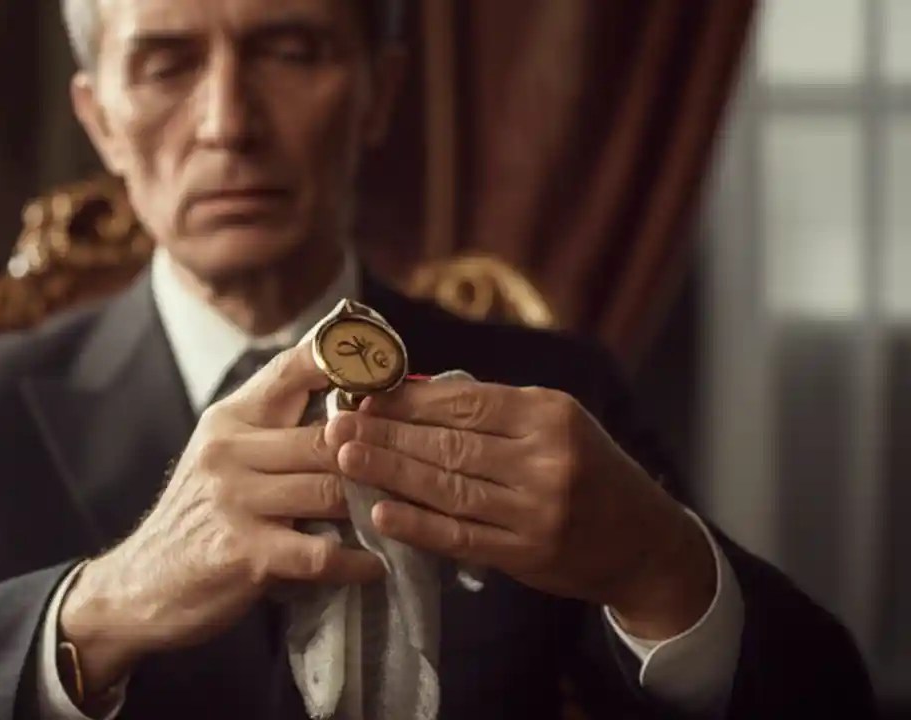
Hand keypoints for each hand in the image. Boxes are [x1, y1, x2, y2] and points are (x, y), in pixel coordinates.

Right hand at [60, 344, 384, 694]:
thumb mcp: (222, 457)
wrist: (140, 585)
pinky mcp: (245, 552)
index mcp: (229, 419)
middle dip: (374, 454)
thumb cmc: (198, 518)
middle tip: (415, 467)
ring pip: (330, 489)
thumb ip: (273, 430)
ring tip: (404, 515)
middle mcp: (229, 451)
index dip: (345, 360)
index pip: (291, 369)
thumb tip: (350, 406)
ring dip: (373, 507)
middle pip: (327, 437)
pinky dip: (357, 561)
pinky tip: (375, 565)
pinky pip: (322, 552)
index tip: (388, 366)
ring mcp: (235, 501)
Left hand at [325, 379, 715, 639]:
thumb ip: (488, 410)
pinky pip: (461, 537)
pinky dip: (417, 525)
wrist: (643, 541)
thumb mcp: (554, 423)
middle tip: (335, 425)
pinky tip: (379, 512)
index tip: (363, 396)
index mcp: (550, 415)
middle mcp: (546, 459)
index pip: (466, 401)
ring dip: (390, 472)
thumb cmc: (587, 469)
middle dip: (387, 433)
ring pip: (449, 487)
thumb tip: (406, 391)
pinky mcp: (526, 554)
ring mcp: (536, 511)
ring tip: (344, 458)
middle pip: (450, 443)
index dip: (409, 400)